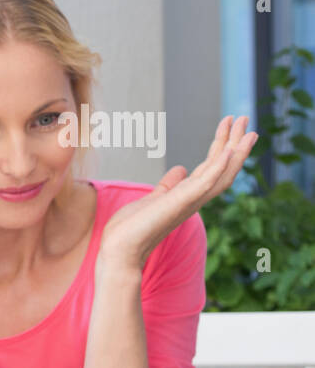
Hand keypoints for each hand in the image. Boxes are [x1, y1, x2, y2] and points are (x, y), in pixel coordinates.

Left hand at [98, 115, 256, 272]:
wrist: (120, 250)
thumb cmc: (132, 228)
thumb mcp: (153, 198)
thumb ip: (168, 185)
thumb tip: (179, 169)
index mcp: (188, 197)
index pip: (211, 168)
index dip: (221, 146)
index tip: (228, 125)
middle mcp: (194, 200)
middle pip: (223, 168)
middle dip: (234, 142)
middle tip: (244, 117)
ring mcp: (189, 202)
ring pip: (222, 174)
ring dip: (235, 150)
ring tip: (246, 128)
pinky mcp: (180, 204)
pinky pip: (205, 184)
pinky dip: (218, 168)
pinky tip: (228, 152)